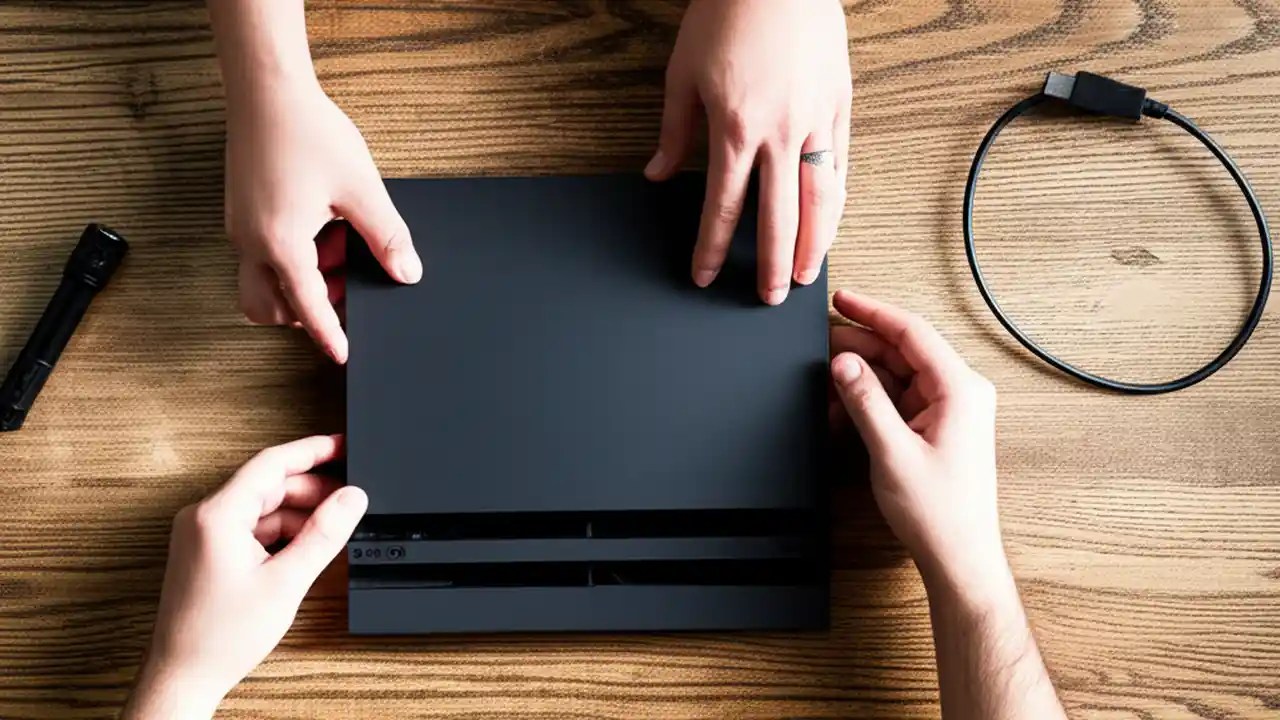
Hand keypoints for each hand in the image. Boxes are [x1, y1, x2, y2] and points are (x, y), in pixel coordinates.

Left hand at [122, 436, 366, 718]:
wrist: (184, 674)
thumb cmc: (219, 637)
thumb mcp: (286, 581)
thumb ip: (323, 534)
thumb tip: (351, 499)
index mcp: (217, 515)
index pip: (272, 463)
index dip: (313, 450)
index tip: (341, 445)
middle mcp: (203, 517)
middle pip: (268, 485)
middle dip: (311, 490)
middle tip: (348, 498)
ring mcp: (202, 533)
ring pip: (261, 507)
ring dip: (297, 514)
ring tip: (331, 530)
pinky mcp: (206, 550)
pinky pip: (250, 526)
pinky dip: (279, 532)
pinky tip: (304, 547)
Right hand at [224, 79, 421, 362]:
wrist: (266, 89)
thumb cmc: (308, 132)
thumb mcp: (361, 189)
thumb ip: (386, 236)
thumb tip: (406, 272)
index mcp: (281, 243)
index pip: (308, 308)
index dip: (329, 335)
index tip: (344, 355)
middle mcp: (250, 242)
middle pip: (269, 307)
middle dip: (305, 311)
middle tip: (345, 284)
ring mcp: (239, 228)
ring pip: (263, 283)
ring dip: (299, 280)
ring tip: (337, 242)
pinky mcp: (240, 213)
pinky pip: (261, 254)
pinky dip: (291, 255)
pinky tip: (321, 222)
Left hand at [646, 0, 851, 304]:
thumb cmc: (726, 17)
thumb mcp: (683, 75)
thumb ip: (673, 132)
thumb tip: (656, 174)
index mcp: (734, 129)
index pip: (722, 207)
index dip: (710, 247)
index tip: (702, 275)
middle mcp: (780, 133)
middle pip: (777, 218)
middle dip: (769, 265)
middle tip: (767, 297)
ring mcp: (817, 121)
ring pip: (820, 199)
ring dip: (813, 244)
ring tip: (805, 275)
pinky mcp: (840, 105)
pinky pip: (842, 165)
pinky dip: (837, 201)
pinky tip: (830, 223)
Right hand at [828, 291, 1004, 586]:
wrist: (959, 555)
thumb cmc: (940, 513)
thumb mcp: (891, 451)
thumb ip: (865, 401)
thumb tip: (844, 363)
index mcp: (959, 390)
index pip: (912, 332)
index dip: (872, 312)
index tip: (842, 300)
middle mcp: (961, 392)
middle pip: (903, 351)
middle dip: (860, 347)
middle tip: (820, 348)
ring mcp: (951, 409)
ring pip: (898, 374)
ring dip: (862, 378)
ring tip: (828, 387)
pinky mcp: (939, 425)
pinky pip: (900, 398)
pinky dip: (871, 399)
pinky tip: (845, 410)